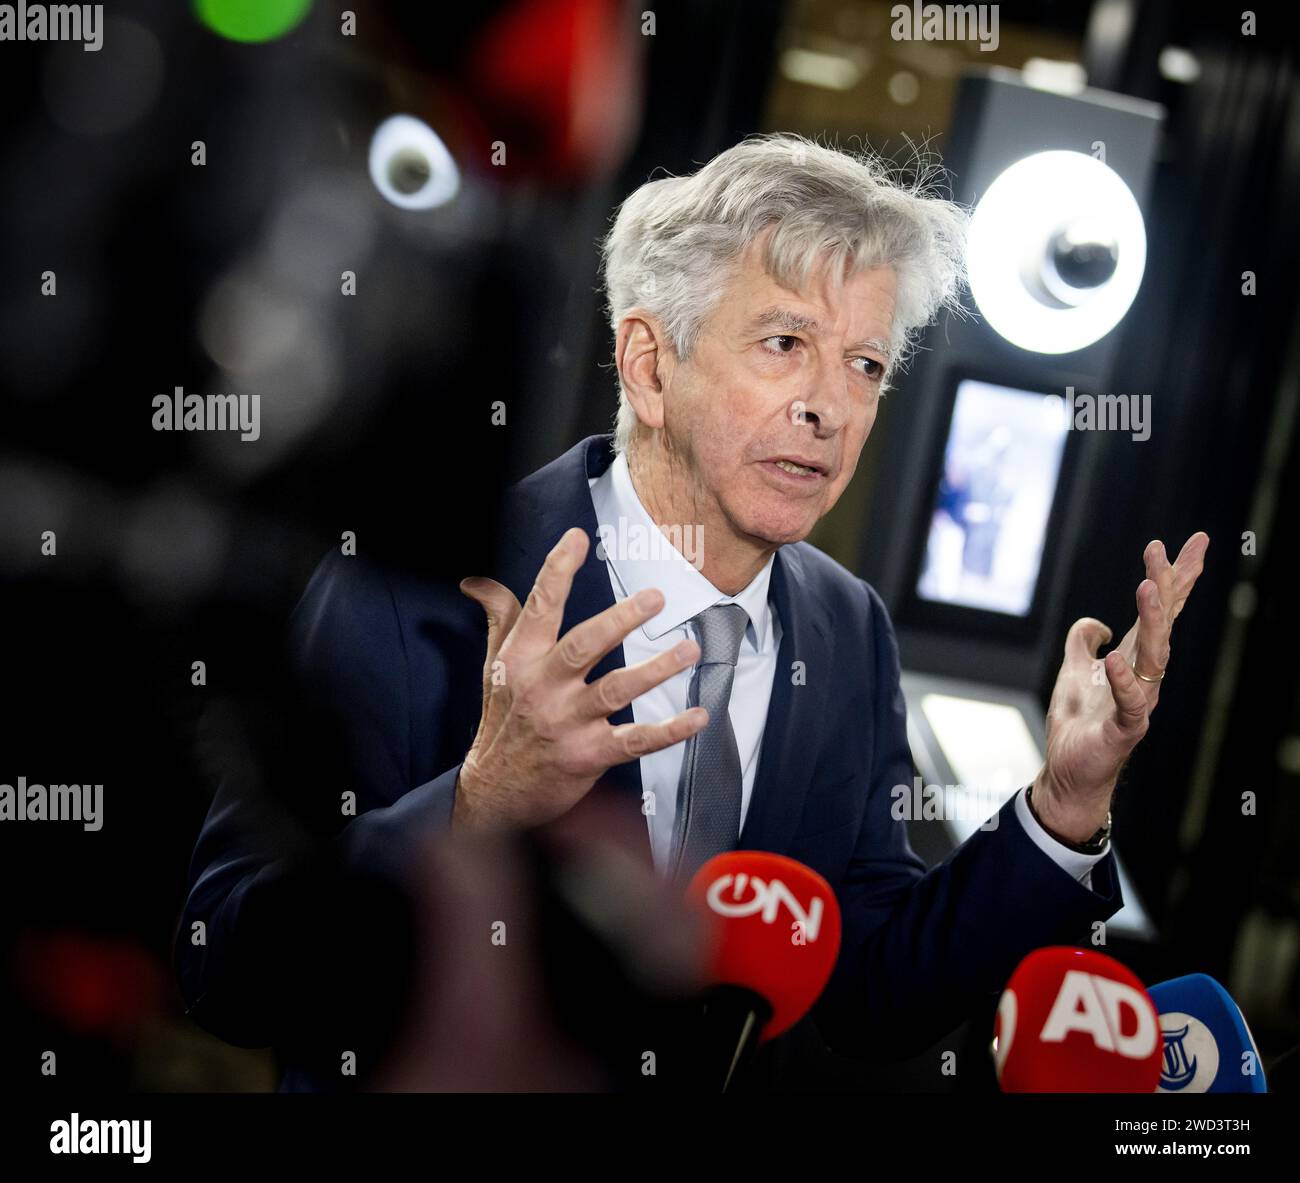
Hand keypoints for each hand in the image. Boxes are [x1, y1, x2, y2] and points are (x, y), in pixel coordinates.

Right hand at [453, 527, 706, 830]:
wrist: (495, 790)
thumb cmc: (502, 720)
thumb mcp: (495, 666)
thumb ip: (498, 618)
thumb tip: (475, 582)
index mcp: (522, 659)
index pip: (539, 606)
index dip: (558, 570)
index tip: (578, 538)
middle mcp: (543, 687)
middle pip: (584, 645)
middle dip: (621, 619)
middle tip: (655, 598)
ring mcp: (567, 723)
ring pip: (616, 689)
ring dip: (656, 669)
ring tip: (689, 649)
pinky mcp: (589, 755)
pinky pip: (636, 740)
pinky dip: (671, 731)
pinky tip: (697, 717)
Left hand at [1034, 532, 1209, 842]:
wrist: (1070, 772)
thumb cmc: (1078, 724)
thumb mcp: (1072, 671)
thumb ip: (1081, 644)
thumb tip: (1095, 624)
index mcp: (1134, 658)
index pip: (1161, 611)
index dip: (1177, 577)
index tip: (1194, 542)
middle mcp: (1143, 675)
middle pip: (1162, 623)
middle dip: (1167, 585)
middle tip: (1165, 549)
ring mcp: (1138, 700)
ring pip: (1153, 655)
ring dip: (1152, 620)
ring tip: (1147, 586)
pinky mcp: (1125, 728)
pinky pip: (1130, 702)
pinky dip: (1122, 681)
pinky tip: (1114, 658)